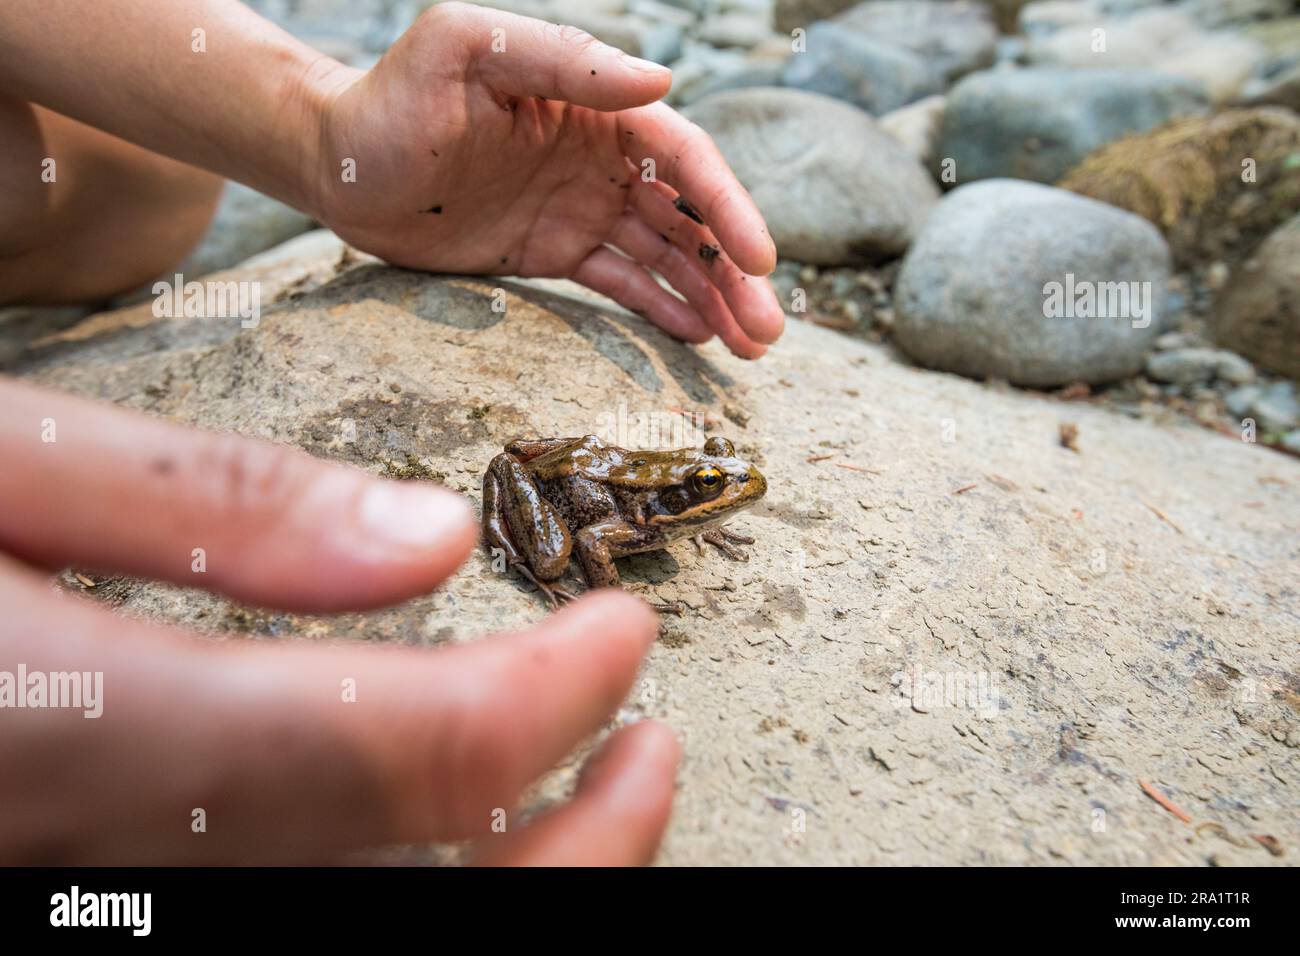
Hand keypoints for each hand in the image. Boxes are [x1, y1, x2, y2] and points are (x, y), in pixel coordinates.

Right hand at [0, 377, 678, 863]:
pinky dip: (431, 873)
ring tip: (593, 793)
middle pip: (428, 896)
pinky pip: (313, 899)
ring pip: (386, 921)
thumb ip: (217, 501)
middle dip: (586, 837)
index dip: (552, 692)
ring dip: (532, 872)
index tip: (622, 627)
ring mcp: (113, 892)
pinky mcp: (112, 887)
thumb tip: (434, 535)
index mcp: (97, 721)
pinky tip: (459, 820)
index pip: (405, 748)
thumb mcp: (1, 461)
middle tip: (651, 746)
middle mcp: (115, 854)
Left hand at [311, 2, 784, 358]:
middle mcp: (597, 156)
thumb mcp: (464, 51)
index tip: (760, 261)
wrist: (332, 165)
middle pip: (688, 216)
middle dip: (734, 271)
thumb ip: (559, 59)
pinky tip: (697, 336)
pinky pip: (619, 282)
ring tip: (752, 347)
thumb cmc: (388, 98)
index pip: (681, 158)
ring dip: (712, 297)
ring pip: (663, 255)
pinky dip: (660, 307)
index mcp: (591, 105)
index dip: (727, 208)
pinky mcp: (550, 250)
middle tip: (770, 330)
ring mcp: (577, 206)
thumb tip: (660, 79)